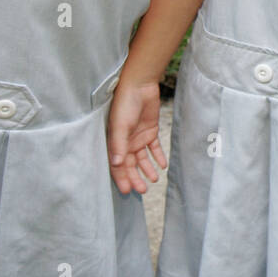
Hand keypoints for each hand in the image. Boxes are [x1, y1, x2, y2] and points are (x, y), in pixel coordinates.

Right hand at [108, 77, 166, 193]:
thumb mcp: (121, 125)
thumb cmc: (125, 104)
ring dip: (147, 169)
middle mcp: (126, 142)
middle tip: (142, 191)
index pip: (118, 165)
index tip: (127, 191)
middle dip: (135, 178)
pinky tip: (162, 166)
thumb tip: (117, 164)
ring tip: (154, 180)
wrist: (140, 85)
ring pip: (143, 158)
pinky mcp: (150, 130)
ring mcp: (138, 137)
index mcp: (115, 142)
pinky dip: (157, 157)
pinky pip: (154, 147)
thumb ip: (119, 145)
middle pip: (130, 165)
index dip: (122, 178)